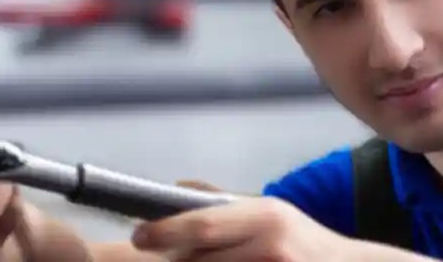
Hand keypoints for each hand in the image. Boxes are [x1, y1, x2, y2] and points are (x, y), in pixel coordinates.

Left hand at [129, 196, 348, 261]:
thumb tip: (177, 189)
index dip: (164, 232)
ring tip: (210, 260)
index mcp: (266, 216)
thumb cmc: (304, 243)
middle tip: (165, 256)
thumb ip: (224, 205)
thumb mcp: (271, 213)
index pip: (203, 226)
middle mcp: (270, 246)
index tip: (138, 236)